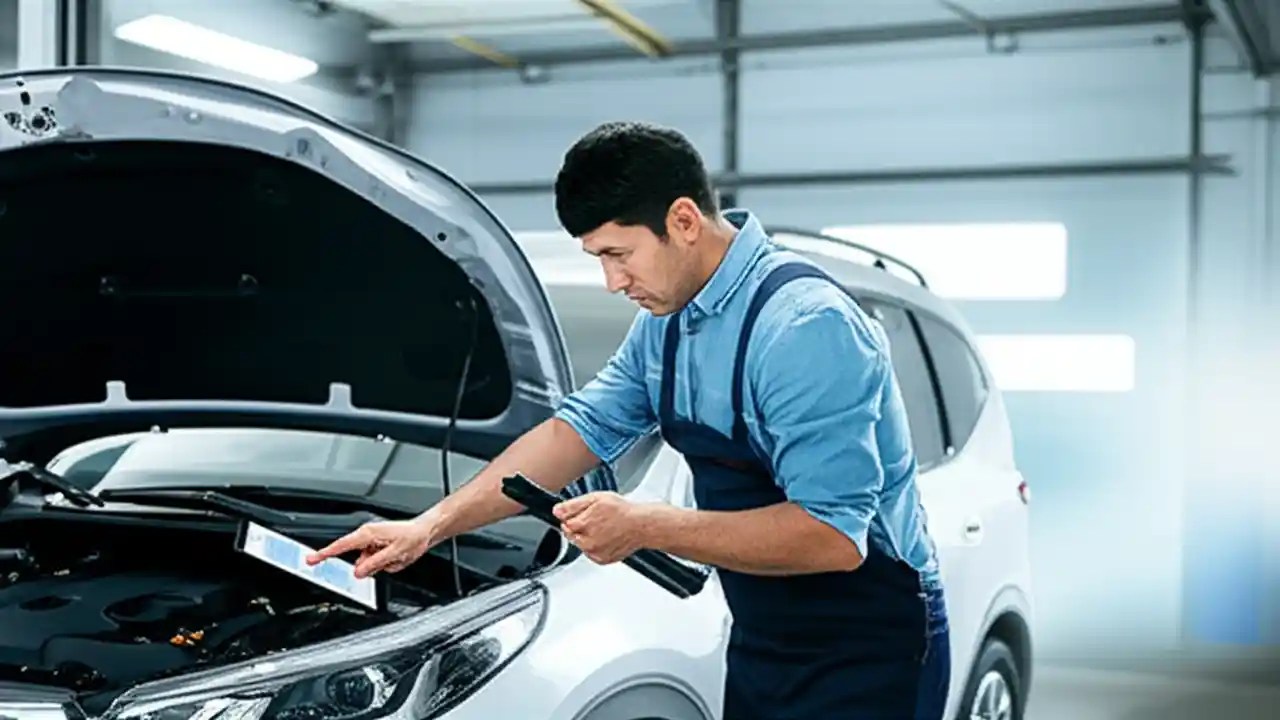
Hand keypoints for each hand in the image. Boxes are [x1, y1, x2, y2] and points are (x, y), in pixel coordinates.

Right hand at [305, 519, 435, 578]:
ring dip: (378, 566)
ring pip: (366, 565)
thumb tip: (358, 572)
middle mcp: (367, 537)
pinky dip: (383, 565)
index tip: (310, 560)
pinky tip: (395, 557)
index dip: (324, 553)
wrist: (424, 532)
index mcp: (368, 534)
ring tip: (396, 556)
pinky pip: (374, 564)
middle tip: (388, 560)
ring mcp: (371, 543)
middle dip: (369, 565)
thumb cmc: (412, 538)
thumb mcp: (394, 553)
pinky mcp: (376, 548)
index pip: (341, 546)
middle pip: (356, 559)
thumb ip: (374, 563)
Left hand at [552, 491, 651, 564]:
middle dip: (579, 527)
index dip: (573, 516)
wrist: (641, 525)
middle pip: (571, 535)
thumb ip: (572, 506)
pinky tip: (606, 537)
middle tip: (596, 519)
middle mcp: (586, 542)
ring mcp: (594, 553)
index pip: (564, 523)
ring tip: (603, 527)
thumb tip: (556, 511)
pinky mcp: (602, 560)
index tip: (584, 513)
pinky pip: (591, 553)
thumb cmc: (622, 511)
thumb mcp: (595, 499)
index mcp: (582, 525)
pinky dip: (596, 546)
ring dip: (587, 537)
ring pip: (581, 545)